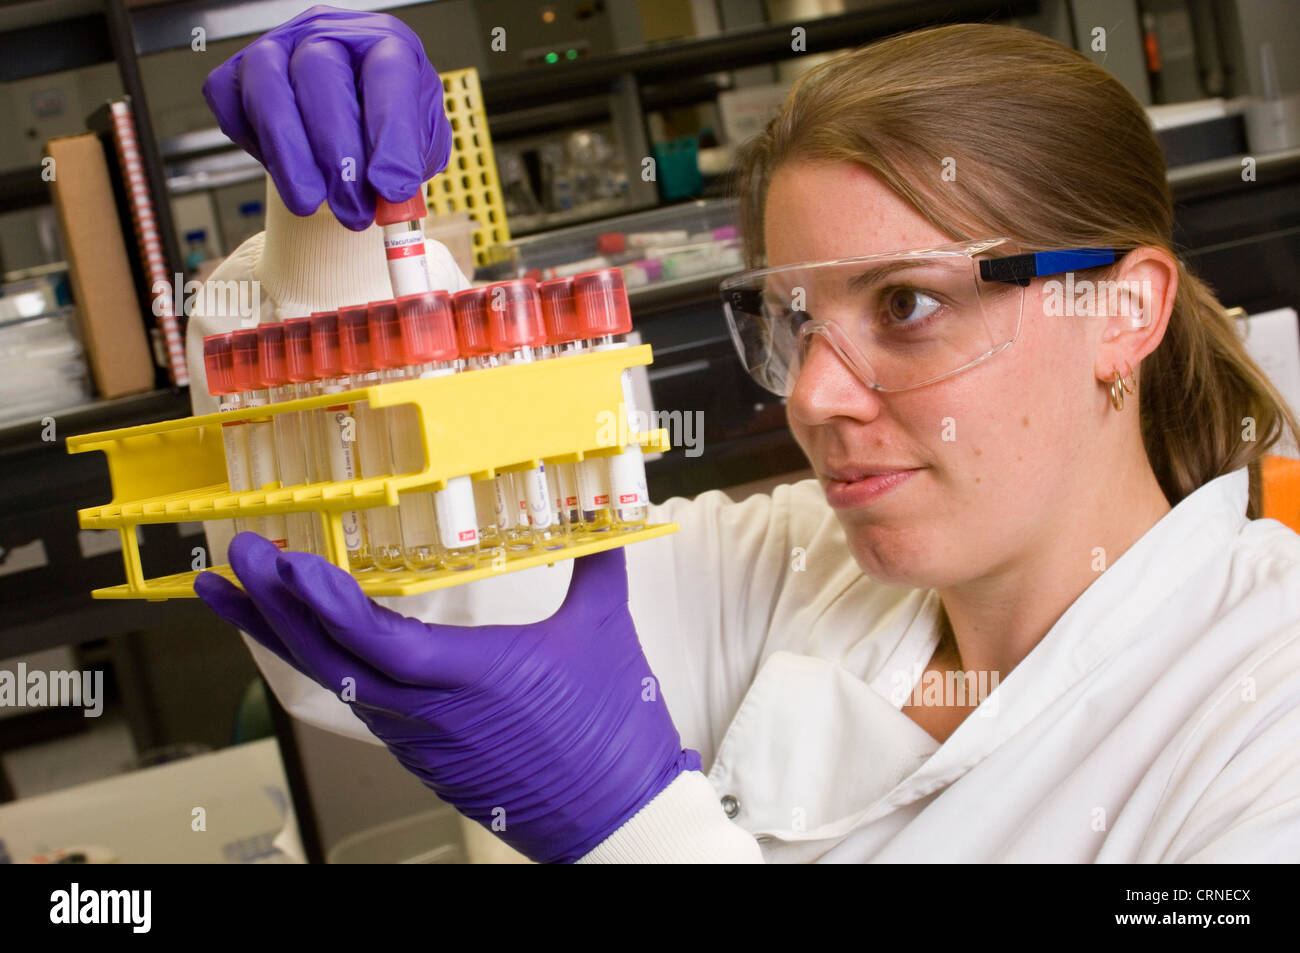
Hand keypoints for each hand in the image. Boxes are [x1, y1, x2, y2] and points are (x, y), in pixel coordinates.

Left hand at [195, 533, 699, 862]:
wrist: (616, 821)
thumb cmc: (612, 734)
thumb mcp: (606, 633)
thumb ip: (597, 565)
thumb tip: (603, 517)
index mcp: (474, 677)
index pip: (378, 639)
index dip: (325, 601)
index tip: (287, 563)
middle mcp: (433, 712)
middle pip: (331, 663)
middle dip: (274, 608)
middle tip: (236, 560)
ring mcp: (423, 739)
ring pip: (337, 685)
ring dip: (287, 637)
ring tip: (243, 595)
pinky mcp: (427, 755)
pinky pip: (360, 705)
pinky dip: (323, 666)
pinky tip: (307, 643)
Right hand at [201, 4, 452, 229]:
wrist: (350, 129)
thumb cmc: (386, 132)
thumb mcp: (418, 150)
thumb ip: (409, 171)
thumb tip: (393, 202)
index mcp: (386, 44)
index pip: (388, 74)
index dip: (390, 134)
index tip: (392, 187)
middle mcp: (329, 35)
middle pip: (320, 72)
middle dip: (337, 153)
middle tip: (352, 210)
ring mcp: (277, 47)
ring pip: (268, 85)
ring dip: (290, 155)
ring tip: (310, 204)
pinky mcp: (237, 73)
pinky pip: (231, 104)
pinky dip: (254, 145)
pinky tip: (285, 173)